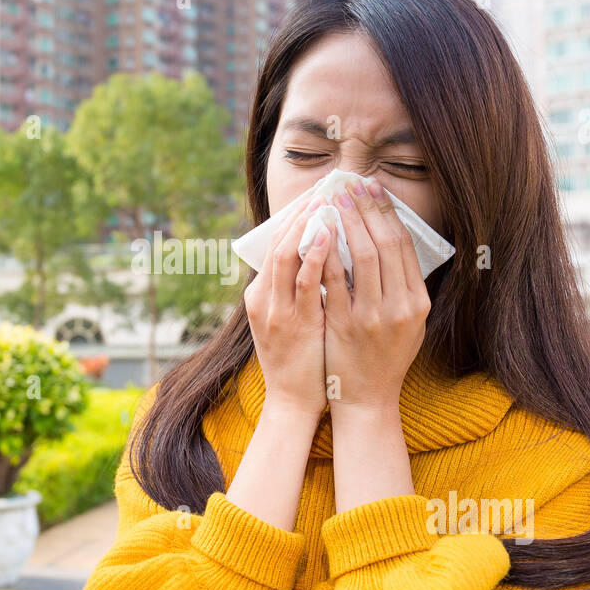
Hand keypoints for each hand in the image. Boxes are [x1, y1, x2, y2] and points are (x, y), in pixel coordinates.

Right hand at [243, 194, 334, 419]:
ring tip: (327, 201)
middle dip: (303, 213)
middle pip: (279, 242)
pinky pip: (304, 282)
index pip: (276, 243)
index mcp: (260, 293)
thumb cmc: (299, 359)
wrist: (292, 401)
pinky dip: (315, 255)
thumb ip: (298, 289)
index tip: (317, 194)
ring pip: (287, 255)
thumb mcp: (290, 317)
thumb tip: (320, 255)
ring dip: (308, 225)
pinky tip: (328, 235)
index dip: (296, 216)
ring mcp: (275, 310)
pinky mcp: (294, 323)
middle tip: (325, 188)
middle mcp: (262, 297)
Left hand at [319, 178, 429, 414]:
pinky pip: (333, 281)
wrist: (367, 399)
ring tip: (333, 200)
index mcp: (417, 302)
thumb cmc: (386, 357)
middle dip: (366, 210)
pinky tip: (316, 233)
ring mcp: (370, 317)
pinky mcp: (342, 326)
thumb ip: (404, 286)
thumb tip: (391, 239)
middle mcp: (398, 307)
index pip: (403, 246)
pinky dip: (325, 254)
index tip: (373, 189)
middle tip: (350, 184)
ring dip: (346, 223)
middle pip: (384, 245)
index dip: (386, 213)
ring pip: (361, 257)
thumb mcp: (410, 323)